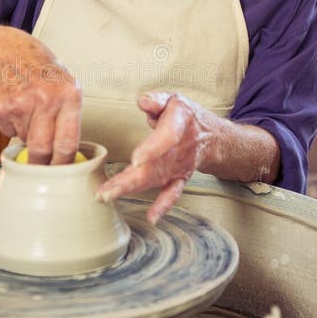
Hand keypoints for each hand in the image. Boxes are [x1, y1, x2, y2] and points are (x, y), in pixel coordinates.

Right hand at [0, 31, 81, 164]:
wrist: (5, 51)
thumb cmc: (39, 69)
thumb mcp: (66, 84)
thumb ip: (69, 115)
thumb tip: (70, 153)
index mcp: (69, 95)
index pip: (68, 143)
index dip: (64, 164)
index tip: (62, 173)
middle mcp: (46, 99)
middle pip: (43, 150)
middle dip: (42, 164)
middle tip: (41, 167)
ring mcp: (22, 104)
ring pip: (25, 141)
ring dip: (27, 136)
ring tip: (28, 113)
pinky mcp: (1, 108)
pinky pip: (9, 132)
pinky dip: (11, 126)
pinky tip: (14, 107)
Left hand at [96, 91, 212, 222]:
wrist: (210, 135)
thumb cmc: (184, 115)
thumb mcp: (172, 100)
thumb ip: (156, 100)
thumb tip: (142, 100)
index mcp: (179, 122)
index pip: (167, 137)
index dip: (152, 149)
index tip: (135, 160)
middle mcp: (180, 148)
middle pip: (155, 166)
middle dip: (129, 179)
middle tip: (106, 190)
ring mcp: (180, 166)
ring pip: (155, 180)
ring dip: (131, 190)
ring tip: (107, 197)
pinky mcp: (179, 178)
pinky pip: (172, 193)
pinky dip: (163, 206)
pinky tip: (151, 217)